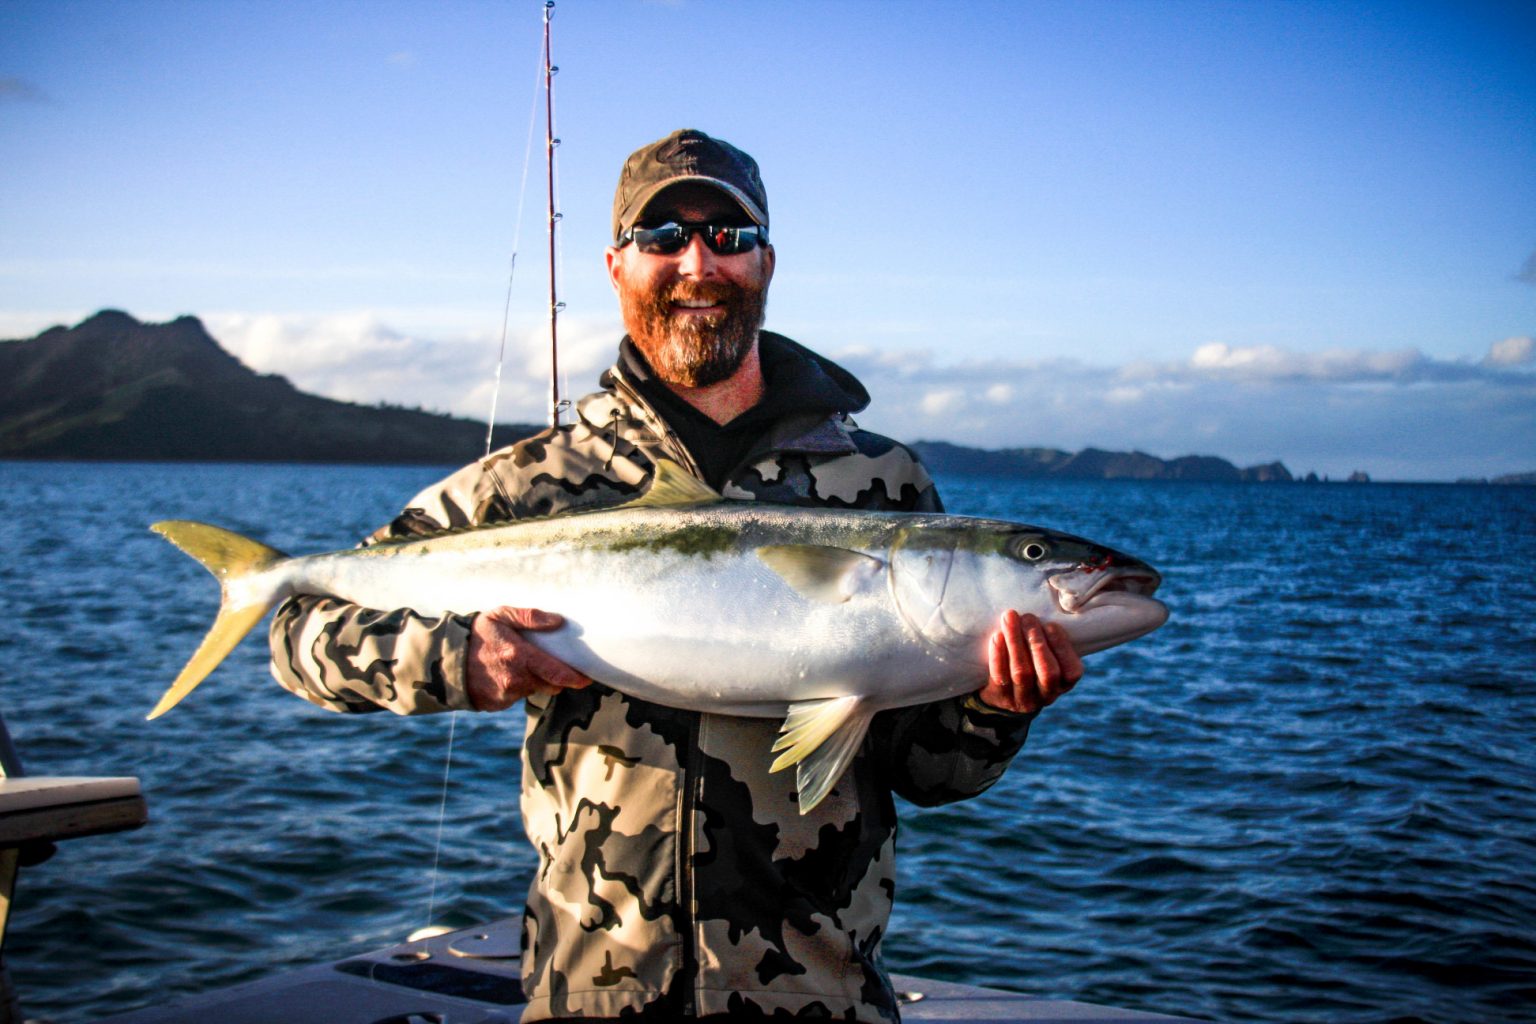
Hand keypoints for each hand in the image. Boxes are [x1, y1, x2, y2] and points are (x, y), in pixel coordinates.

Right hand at [465, 606, 591, 710]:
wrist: (443, 659)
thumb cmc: (475, 633)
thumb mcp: (500, 615)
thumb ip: (530, 617)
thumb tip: (559, 621)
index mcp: (519, 656)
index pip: (557, 674)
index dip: (575, 678)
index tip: (586, 678)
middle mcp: (514, 679)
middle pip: (549, 685)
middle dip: (554, 677)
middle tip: (548, 663)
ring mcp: (505, 695)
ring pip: (532, 690)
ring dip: (532, 681)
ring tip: (517, 664)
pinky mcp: (496, 705)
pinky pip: (515, 697)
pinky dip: (514, 687)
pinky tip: (502, 674)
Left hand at [977, 610, 1083, 714]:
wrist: (1000, 693)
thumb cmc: (1029, 663)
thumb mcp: (1047, 657)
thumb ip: (1050, 640)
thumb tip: (1047, 606)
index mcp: (1064, 684)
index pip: (1072, 671)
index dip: (1062, 647)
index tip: (1050, 624)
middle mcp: (1047, 696)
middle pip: (1048, 672)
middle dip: (1038, 642)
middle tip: (1028, 617)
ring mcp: (1024, 700)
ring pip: (1022, 673)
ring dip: (1016, 642)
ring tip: (1010, 618)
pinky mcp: (1001, 698)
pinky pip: (999, 677)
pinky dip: (998, 655)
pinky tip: (997, 636)